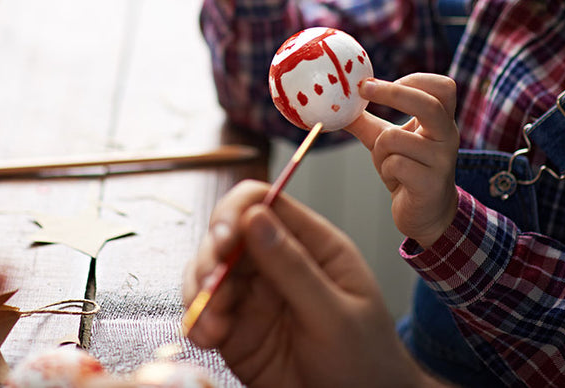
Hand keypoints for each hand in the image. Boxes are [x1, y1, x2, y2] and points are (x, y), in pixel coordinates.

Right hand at [182, 180, 432, 387]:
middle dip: (210, 257)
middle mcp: (278, 262)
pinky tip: (207, 336)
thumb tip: (255, 215)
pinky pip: (203, 311)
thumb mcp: (335, 314)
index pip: (264, 203)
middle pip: (226, 235)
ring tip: (212, 324)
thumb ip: (294, 267)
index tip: (223, 239)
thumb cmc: (368, 360)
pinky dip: (196, 320)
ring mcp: (254, 295)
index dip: (235, 212)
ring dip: (199, 292)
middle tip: (210, 285)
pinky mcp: (236, 328)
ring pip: (207, 271)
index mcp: (312, 245)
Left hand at [346, 74, 459, 248]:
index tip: (380, 84)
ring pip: (396, 138)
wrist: (426, 213)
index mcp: (441, 121)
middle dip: (392, 93)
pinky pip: (395, 164)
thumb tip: (336, 103)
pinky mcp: (431, 183)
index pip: (442, 87)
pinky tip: (395, 179)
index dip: (413, 79)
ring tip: (389, 162)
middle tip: (364, 89)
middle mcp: (447, 136)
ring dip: (380, 149)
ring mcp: (442, 160)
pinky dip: (386, 170)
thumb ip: (365, 120)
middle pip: (428, 103)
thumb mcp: (385, 140)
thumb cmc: (407, 171)